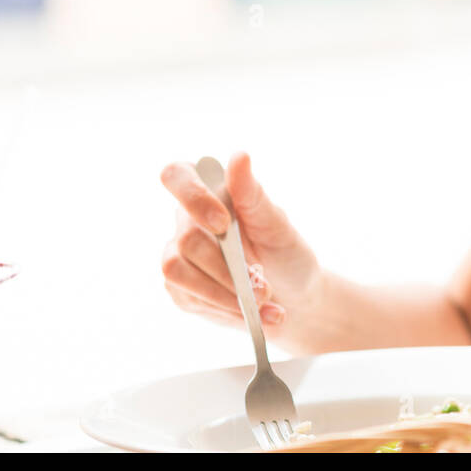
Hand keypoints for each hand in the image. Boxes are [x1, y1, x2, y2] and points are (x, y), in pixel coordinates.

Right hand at [159, 152, 322, 337]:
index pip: (177, 175)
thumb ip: (253, 194)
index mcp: (211, 192)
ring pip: (177, 271)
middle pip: (186, 239)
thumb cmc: (286, 253)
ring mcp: (178, 255)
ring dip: (225, 293)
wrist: (293, 298)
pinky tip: (252, 314)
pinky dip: (226, 310)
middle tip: (264, 285)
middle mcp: (187, 221)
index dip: (192, 197)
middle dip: (228, 269)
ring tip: (265, 303)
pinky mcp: (180, 288)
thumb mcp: (277, 224)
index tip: (223, 223)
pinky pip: (189, 298)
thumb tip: (239, 156)